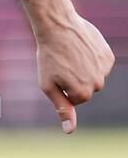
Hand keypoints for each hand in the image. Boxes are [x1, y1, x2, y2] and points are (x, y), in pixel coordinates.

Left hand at [35, 10, 113, 132]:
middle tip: (63, 64)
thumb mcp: (49, 86)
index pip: (74, 99)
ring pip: (93, 76)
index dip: (62, 87)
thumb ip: (62, 109)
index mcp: (83, 94)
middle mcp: (98, 84)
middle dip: (74, 80)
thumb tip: (70, 131)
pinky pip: (99, 64)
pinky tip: (81, 49)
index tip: (56, 74)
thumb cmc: (49, 57)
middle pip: (85, 89)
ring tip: (71, 55)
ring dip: (83, 69)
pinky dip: (91, 59)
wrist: (58, 26)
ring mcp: (105, 69)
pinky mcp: (108, 56)